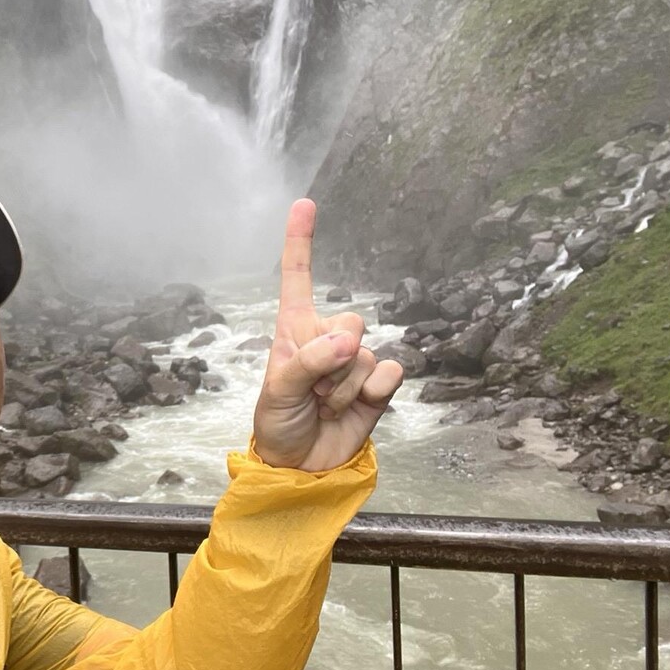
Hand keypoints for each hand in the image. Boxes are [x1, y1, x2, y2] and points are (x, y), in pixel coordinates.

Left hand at [252, 199, 403, 471]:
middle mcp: (326, 337)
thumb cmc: (278, 422)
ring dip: (345, 386)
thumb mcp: (279, 390)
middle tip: (312, 391)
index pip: (298, 278)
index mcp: (294, 329)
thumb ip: (309, 361)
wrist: (303, 466)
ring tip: (326, 405)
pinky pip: (391, 371)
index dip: (300, 240)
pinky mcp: (378, 384)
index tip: (305, 203)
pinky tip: (357, 406)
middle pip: (350, 320)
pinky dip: (374, 391)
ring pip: (366, 353)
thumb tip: (348, 341)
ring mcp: (354, 361)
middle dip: (332, 361)